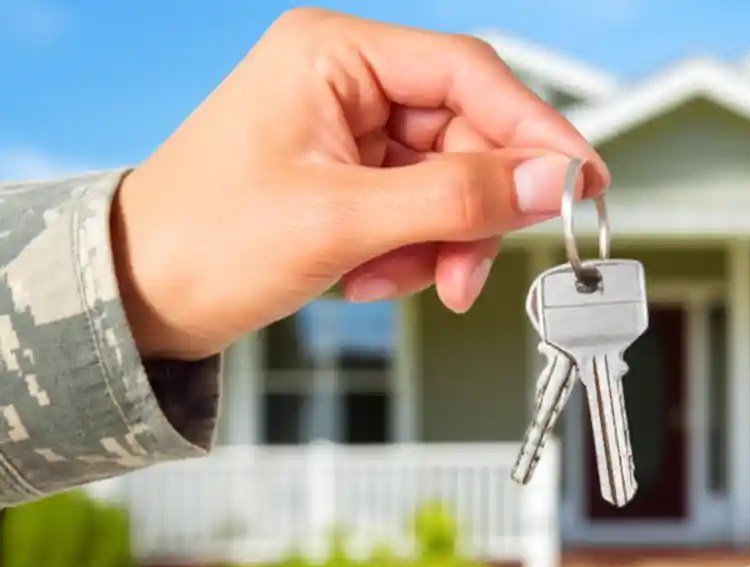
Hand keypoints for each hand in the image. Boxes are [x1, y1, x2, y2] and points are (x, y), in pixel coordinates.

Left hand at [111, 8, 606, 360]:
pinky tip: (372, 278)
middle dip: (473, 214)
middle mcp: (347, 80)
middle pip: (468, 135)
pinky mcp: (352, 174)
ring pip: (452, 180)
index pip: (469, 74)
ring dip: (441, 243)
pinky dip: (415, 252)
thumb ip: (459, 198)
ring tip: (393, 282)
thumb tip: (556, 181)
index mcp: (334, 53)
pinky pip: (423, 207)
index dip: (535, 131)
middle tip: (466, 277)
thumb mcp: (344, 221)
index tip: (582, 183)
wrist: (138, 301)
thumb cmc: (206, 243)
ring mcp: (350, 128)